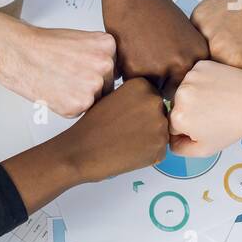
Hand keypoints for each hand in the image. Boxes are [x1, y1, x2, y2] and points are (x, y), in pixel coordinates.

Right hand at [0, 2, 115, 117]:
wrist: (16, 51)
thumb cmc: (41, 45)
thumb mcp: (80, 39)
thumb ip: (98, 55)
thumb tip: (109, 72)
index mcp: (108, 46)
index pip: (113, 68)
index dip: (96, 71)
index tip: (81, 69)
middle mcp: (105, 65)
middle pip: (107, 85)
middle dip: (89, 85)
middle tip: (67, 76)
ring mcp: (93, 86)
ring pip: (94, 100)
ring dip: (79, 96)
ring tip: (58, 81)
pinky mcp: (79, 105)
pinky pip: (79, 111)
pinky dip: (66, 105)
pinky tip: (54, 90)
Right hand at [53, 78, 170, 183]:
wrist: (80, 150)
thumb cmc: (91, 127)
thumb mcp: (112, 97)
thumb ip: (134, 97)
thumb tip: (149, 104)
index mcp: (142, 85)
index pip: (153, 98)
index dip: (140, 111)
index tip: (126, 117)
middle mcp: (154, 101)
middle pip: (160, 114)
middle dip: (148, 124)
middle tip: (125, 132)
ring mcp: (159, 125)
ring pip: (161, 133)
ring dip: (148, 140)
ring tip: (125, 142)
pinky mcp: (160, 147)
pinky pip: (159, 151)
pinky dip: (147, 155)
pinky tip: (128, 152)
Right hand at [104, 0, 207, 90]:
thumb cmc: (156, 9)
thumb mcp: (186, 34)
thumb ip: (188, 59)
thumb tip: (184, 85)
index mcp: (199, 55)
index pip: (189, 84)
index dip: (175, 79)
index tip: (166, 69)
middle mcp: (183, 64)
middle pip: (170, 91)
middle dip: (159, 82)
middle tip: (149, 60)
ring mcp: (160, 68)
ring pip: (150, 89)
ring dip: (142, 77)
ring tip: (139, 53)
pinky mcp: (136, 69)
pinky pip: (130, 81)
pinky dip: (126, 70)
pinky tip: (128, 50)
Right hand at [169, 60, 241, 154]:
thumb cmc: (235, 124)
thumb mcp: (205, 149)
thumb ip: (180, 149)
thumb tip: (170, 140)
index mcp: (178, 117)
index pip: (171, 126)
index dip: (188, 129)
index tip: (204, 126)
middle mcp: (179, 95)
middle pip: (177, 107)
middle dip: (190, 112)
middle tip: (213, 114)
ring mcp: (190, 77)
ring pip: (185, 90)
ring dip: (196, 95)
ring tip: (217, 101)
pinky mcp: (200, 65)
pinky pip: (195, 76)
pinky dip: (204, 81)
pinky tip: (218, 89)